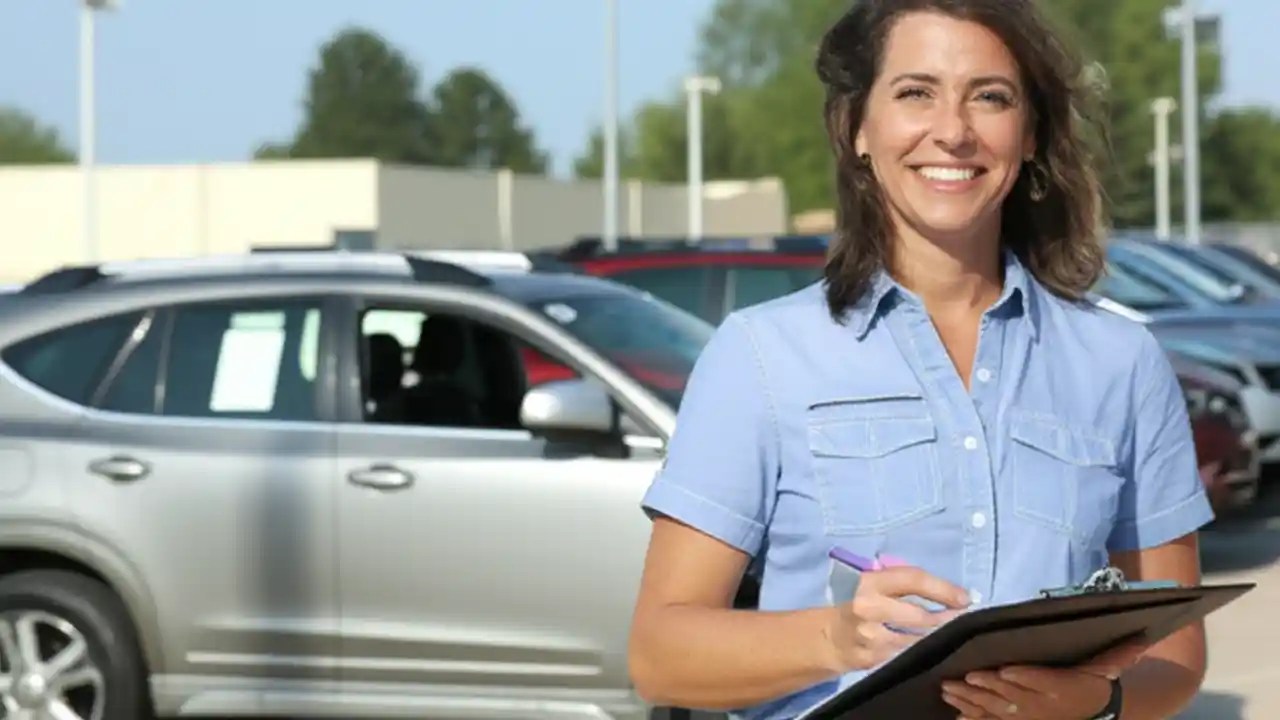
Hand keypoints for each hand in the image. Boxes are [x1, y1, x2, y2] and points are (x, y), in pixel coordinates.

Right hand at [825, 566, 970, 671]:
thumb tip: (951, 592)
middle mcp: (868, 608)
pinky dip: (925, 653)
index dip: (944, 589)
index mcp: (870, 583)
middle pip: (920, 616)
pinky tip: (934, 651)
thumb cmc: (863, 606)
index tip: (967, 597)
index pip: (913, 580)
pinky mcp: (873, 660)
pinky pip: (909, 656)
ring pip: (918, 640)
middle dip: (948, 618)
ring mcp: (871, 638)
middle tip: (966, 618)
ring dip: (940, 638)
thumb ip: (905, 584)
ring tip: (954, 634)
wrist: (831, 638)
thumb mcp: (876, 586)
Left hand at [940, 640, 1148, 718]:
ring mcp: (1024, 717)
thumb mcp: (1104, 670)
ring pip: (993, 709)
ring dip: (969, 701)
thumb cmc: (1090, 685)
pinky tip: (955, 714)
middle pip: (1011, 695)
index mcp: (1059, 687)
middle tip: (967, 677)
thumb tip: (1143, 639)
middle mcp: (1040, 706)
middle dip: (987, 687)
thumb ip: (1118, 657)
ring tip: (949, 689)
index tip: (1004, 670)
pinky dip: (972, 719)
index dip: (1022, 677)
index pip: (1039, 680)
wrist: (1088, 714)